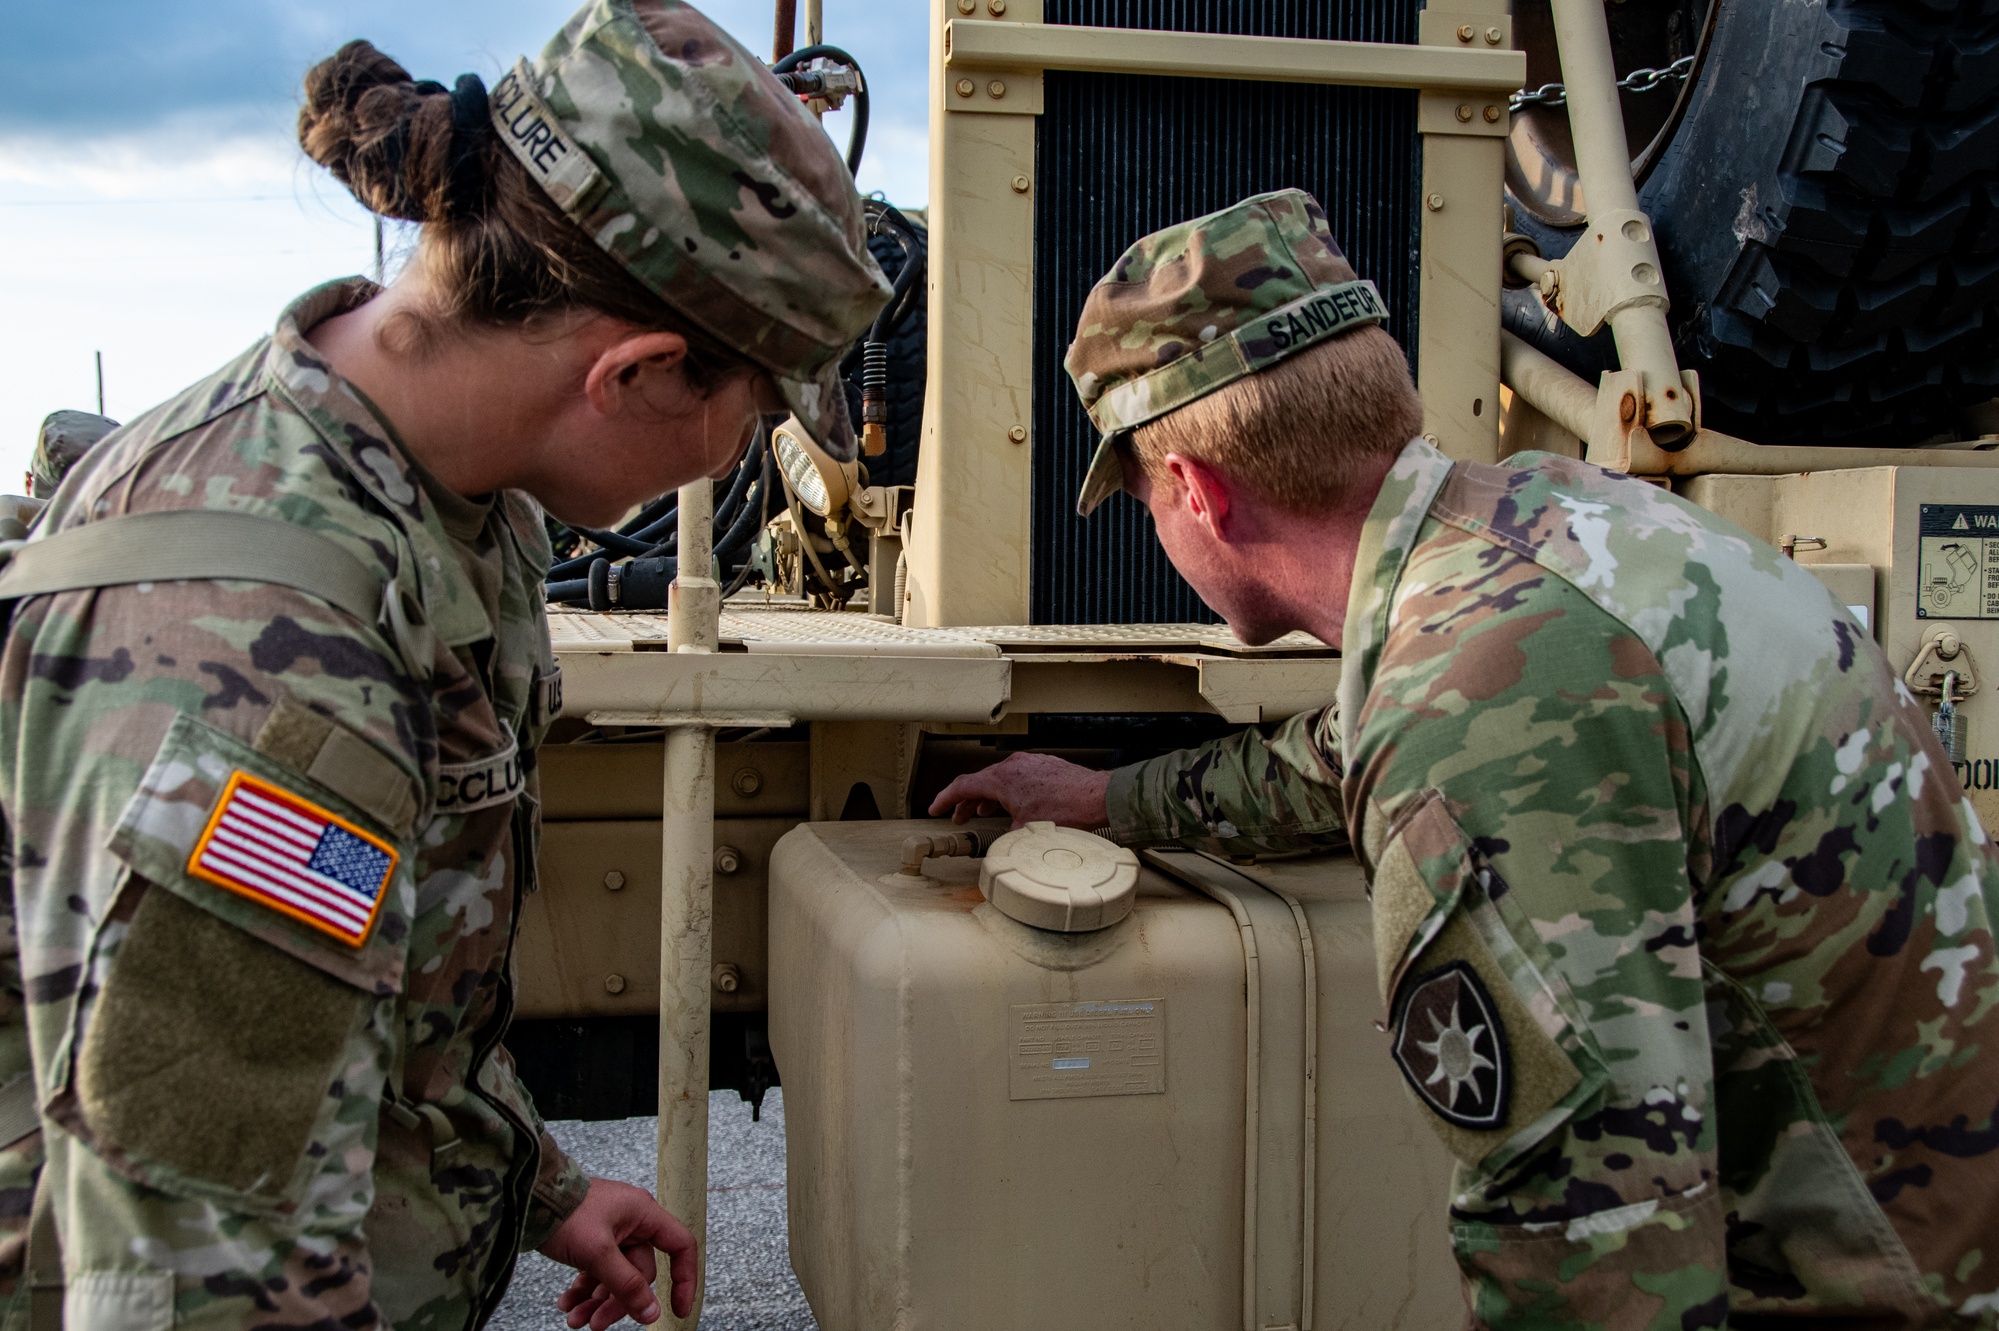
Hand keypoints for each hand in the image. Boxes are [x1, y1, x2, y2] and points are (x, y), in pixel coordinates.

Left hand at [540, 1177, 696, 1328]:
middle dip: (617, 1301)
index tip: (677, 1310)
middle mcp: (631, 1222)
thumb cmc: (564, 1211)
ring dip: (597, 1301)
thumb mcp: (597, 1252)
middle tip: (597, 1323)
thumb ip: (626, 1284)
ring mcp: (610, 1232)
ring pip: (615, 1276)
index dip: (683, 1279)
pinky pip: (596, 1271)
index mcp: (643, 1214)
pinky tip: (568, 1303)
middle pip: (639, 1273)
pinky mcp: (591, 1240)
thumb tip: (652, 1312)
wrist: (526, 1197)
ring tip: (575, 1319)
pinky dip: (584, 1289)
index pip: (680, 1247)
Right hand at [927, 752, 1111, 829]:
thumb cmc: (1067, 809)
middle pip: (979, 782)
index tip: (935, 809)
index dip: (945, 799)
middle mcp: (1013, 766)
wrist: (1096, 796)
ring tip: (982, 811)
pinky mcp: (1044, 766)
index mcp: (1002, 779)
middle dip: (966, 801)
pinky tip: (1013, 804)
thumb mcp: (1027, 831)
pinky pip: (1017, 777)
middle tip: (958, 816)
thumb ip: (1005, 838)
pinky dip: (1007, 790)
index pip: (962, 786)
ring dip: (987, 796)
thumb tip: (998, 851)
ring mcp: (1029, 763)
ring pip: (999, 779)